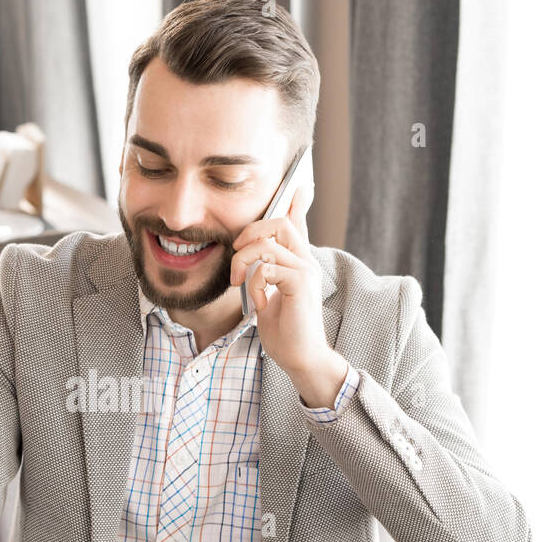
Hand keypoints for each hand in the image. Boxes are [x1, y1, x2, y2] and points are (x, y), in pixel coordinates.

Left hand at [229, 185, 349, 404]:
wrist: (301, 357)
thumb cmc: (284, 329)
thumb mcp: (269, 294)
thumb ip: (264, 272)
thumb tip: (250, 255)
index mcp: (299, 260)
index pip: (296, 222)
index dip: (294, 201)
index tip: (298, 184)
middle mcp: (306, 260)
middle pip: (279, 223)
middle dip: (250, 232)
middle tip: (236, 255)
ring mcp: (306, 271)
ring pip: (267, 245)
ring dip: (243, 262)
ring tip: (239, 284)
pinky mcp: (301, 285)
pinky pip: (268, 269)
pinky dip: (254, 285)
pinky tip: (260, 304)